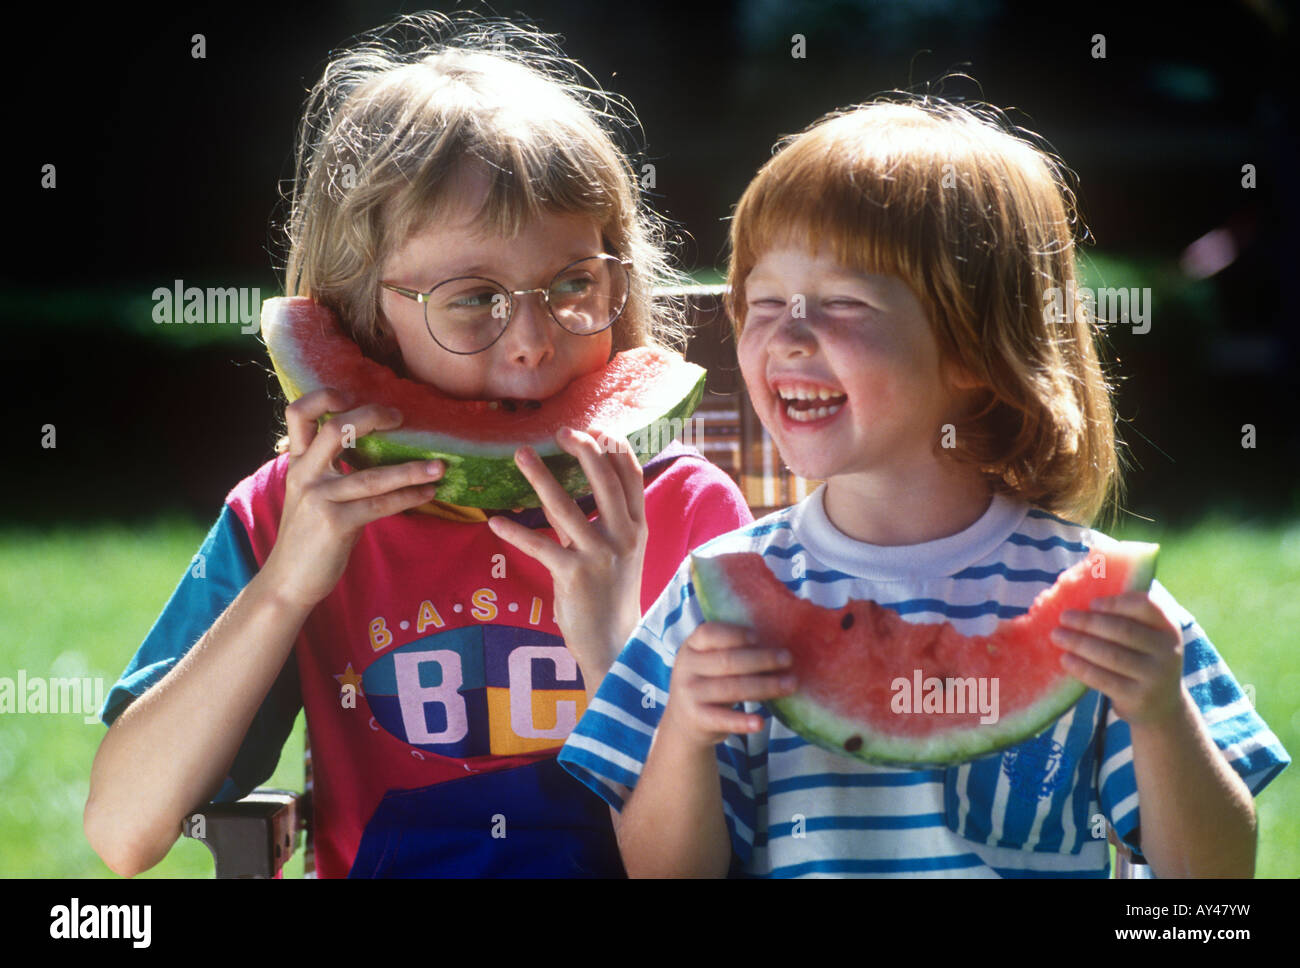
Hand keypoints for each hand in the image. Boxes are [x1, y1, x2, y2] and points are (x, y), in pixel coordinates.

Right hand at [263, 387, 445, 609]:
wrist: (289, 579)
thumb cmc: (311, 533)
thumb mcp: (315, 492)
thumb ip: (335, 467)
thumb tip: (383, 446)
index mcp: (298, 461)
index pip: (298, 412)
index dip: (325, 396)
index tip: (355, 395)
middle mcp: (305, 474)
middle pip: (338, 428)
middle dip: (373, 416)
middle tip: (402, 417)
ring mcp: (319, 498)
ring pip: (371, 475)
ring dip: (410, 469)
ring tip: (440, 467)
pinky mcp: (335, 523)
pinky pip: (380, 505)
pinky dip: (409, 498)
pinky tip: (428, 494)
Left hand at [486, 427, 646, 680]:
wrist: (614, 644)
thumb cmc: (609, 594)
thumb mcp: (610, 553)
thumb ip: (587, 522)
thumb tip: (552, 492)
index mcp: (637, 528)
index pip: (630, 477)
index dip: (614, 448)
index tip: (595, 428)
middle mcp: (624, 538)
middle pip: (605, 482)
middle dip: (583, 450)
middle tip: (560, 430)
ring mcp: (600, 556)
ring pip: (567, 507)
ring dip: (540, 477)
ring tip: (520, 454)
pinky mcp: (574, 576)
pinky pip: (541, 546)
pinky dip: (516, 532)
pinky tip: (496, 520)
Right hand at [660, 622, 795, 751]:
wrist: (685, 720)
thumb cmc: (709, 681)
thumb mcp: (710, 660)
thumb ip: (733, 650)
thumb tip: (777, 645)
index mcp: (691, 646)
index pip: (710, 633)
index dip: (736, 634)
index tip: (760, 637)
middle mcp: (686, 667)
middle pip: (727, 661)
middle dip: (762, 659)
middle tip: (788, 659)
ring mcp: (689, 694)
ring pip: (731, 688)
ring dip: (765, 686)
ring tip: (789, 684)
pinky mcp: (696, 718)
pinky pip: (723, 719)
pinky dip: (743, 722)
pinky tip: (760, 723)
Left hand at [1051, 591, 1183, 726]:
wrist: (1161, 705)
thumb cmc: (1142, 659)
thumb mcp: (1146, 637)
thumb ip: (1125, 618)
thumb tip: (1078, 597)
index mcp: (1169, 628)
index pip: (1146, 606)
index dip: (1116, 602)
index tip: (1091, 603)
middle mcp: (1168, 650)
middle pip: (1123, 630)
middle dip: (1088, 622)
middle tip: (1063, 617)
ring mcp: (1155, 676)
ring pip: (1111, 655)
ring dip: (1079, 642)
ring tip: (1057, 635)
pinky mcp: (1139, 697)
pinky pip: (1104, 678)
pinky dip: (1081, 667)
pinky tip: (1065, 658)